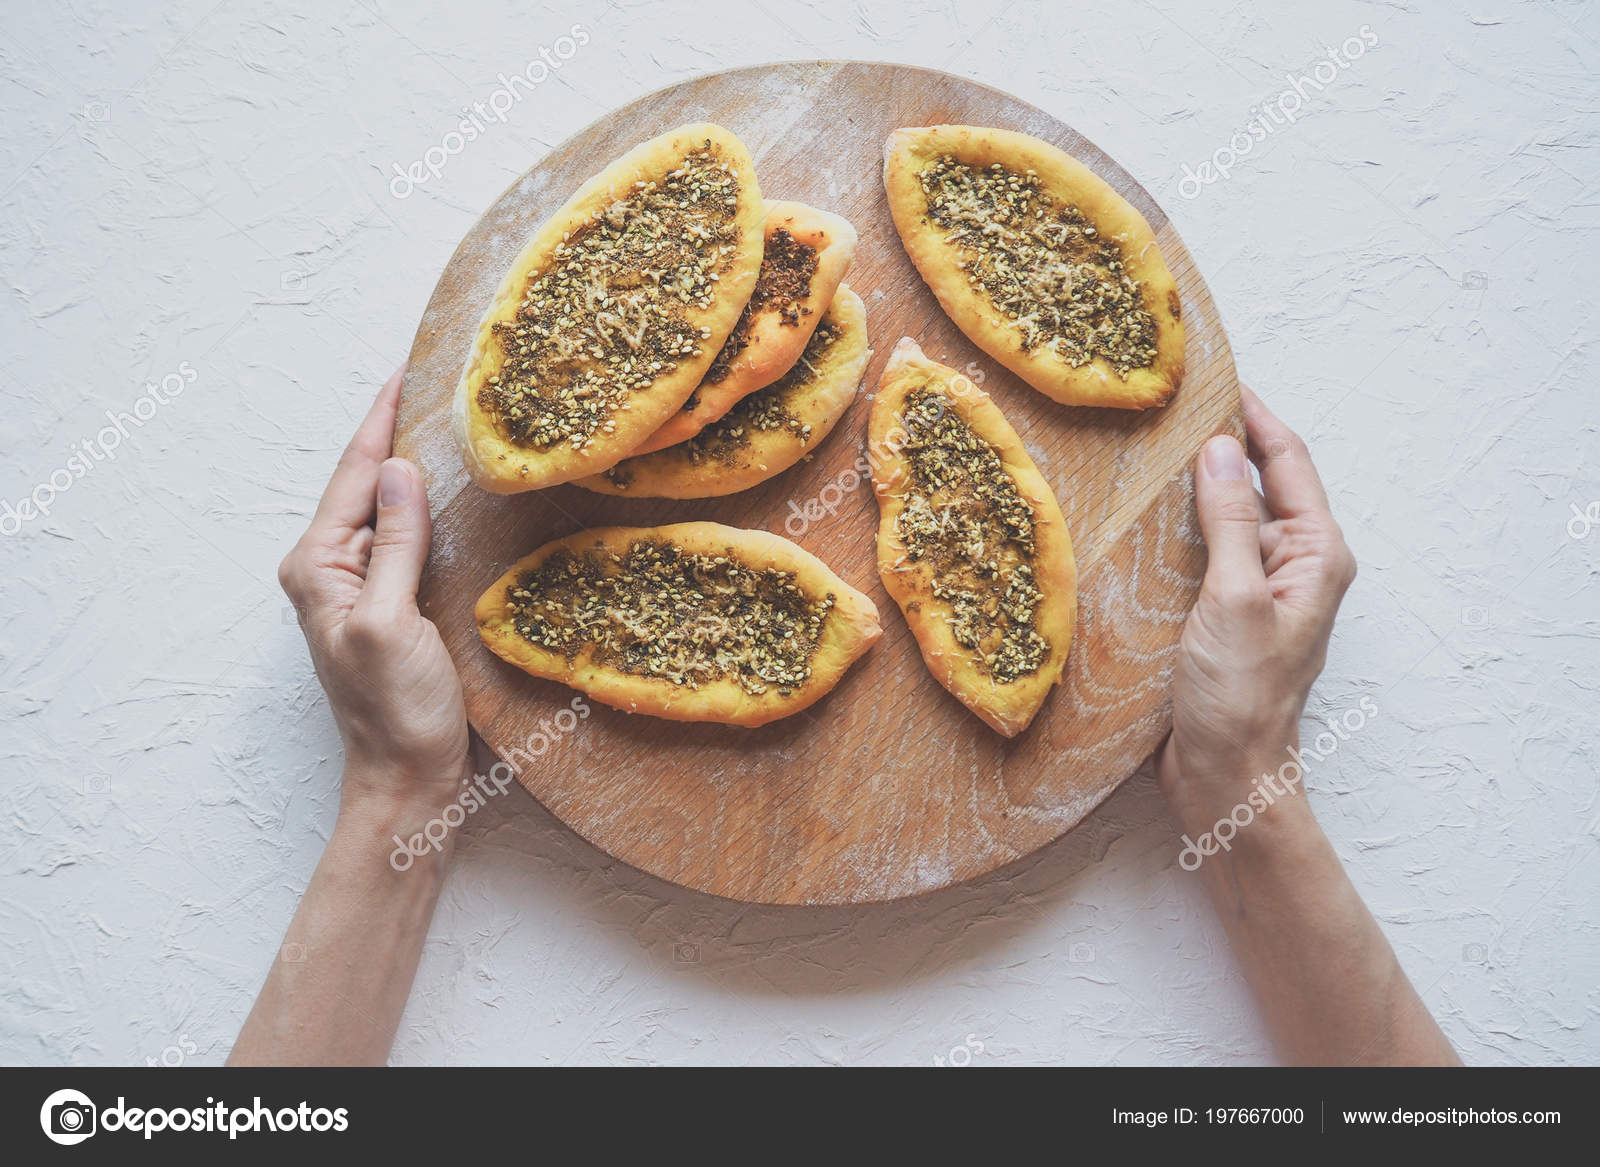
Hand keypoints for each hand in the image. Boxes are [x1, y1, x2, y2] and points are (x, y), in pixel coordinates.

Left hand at [276, 368, 469, 815]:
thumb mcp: (392, 622)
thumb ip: (394, 546)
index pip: (356, 474)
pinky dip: (434, 510)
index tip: (408, 368)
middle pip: (371, 484)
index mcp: (319, 566)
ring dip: (421, 469)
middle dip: (402, 433)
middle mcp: (333, 569)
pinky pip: (413, 541)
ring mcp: (364, 588)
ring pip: (393, 510)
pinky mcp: (396, 605)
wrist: (409, 781)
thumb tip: (401, 471)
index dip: (384, 419)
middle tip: (442, 381)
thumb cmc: (397, 713)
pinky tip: (460, 493)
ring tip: (454, 420)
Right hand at [1157, 386, 1357, 830]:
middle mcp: (1293, 565)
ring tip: (1149, 448)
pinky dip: (1178, 527)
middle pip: (1259, 483)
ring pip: (1228, 517)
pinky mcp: (1223, 614)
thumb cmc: (1239, 698)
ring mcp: (1258, 590)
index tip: (1216, 378)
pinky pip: (1204, 552)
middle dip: (1221, 443)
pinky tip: (1141, 516)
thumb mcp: (1234, 598)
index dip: (1254, 416)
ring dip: (1194, 485)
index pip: (1287, 461)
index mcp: (1314, 554)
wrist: (1226, 777)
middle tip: (1170, 406)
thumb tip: (1219, 449)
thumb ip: (1231, 522)